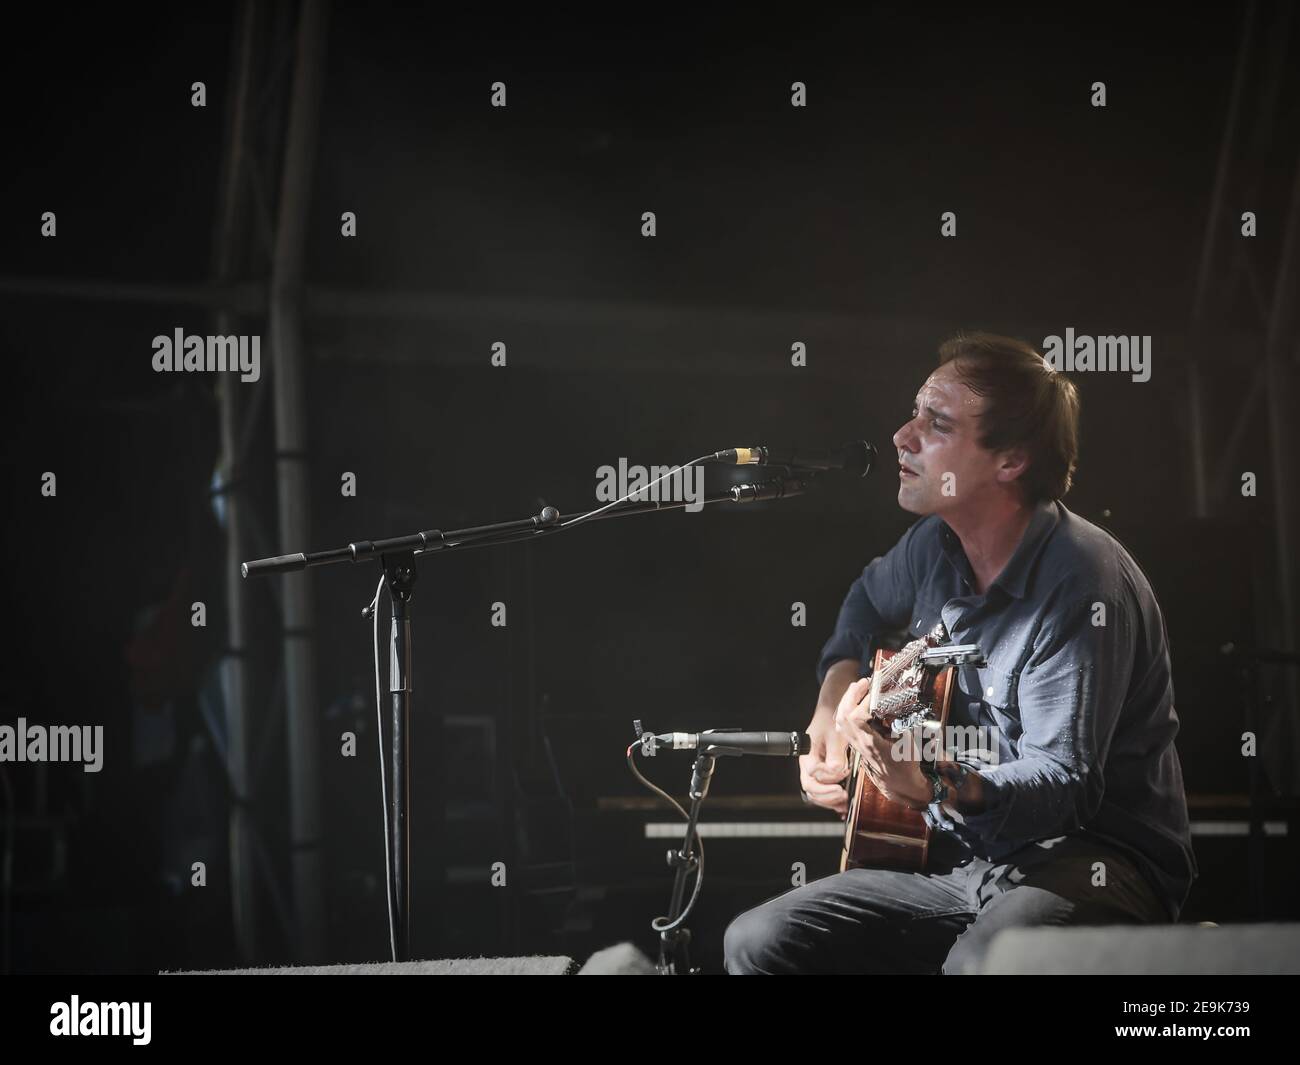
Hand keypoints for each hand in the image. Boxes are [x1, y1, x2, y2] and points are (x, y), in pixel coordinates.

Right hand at [799, 712, 848, 816]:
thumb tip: (837, 771)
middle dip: (827, 796)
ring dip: (829, 801)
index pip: (814, 774)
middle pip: (811, 789)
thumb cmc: (831, 722)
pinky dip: (832, 801)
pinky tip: (842, 806)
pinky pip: (823, 792)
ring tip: (844, 803)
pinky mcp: (824, 775)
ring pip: (816, 794)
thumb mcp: (835, 736)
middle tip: (843, 795)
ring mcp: (815, 772)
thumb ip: (835, 755)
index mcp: (807, 756)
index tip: (843, 773)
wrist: (832, 715)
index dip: (829, 778)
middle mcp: (808, 766)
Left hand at [833, 677, 930, 809]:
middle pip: (843, 716)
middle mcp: (859, 743)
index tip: (875, 691)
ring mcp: (856, 744)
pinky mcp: (857, 744)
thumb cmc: (906, 767)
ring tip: (858, 688)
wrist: (899, 786)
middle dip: (850, 695)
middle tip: (863, 683)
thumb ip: (902, 725)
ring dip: (847, 701)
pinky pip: (844, 725)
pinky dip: (847, 710)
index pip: (855, 718)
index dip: (862, 702)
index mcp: (871, 743)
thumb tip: (896, 708)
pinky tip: (856, 703)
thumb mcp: (909, 745)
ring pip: (840, 720)